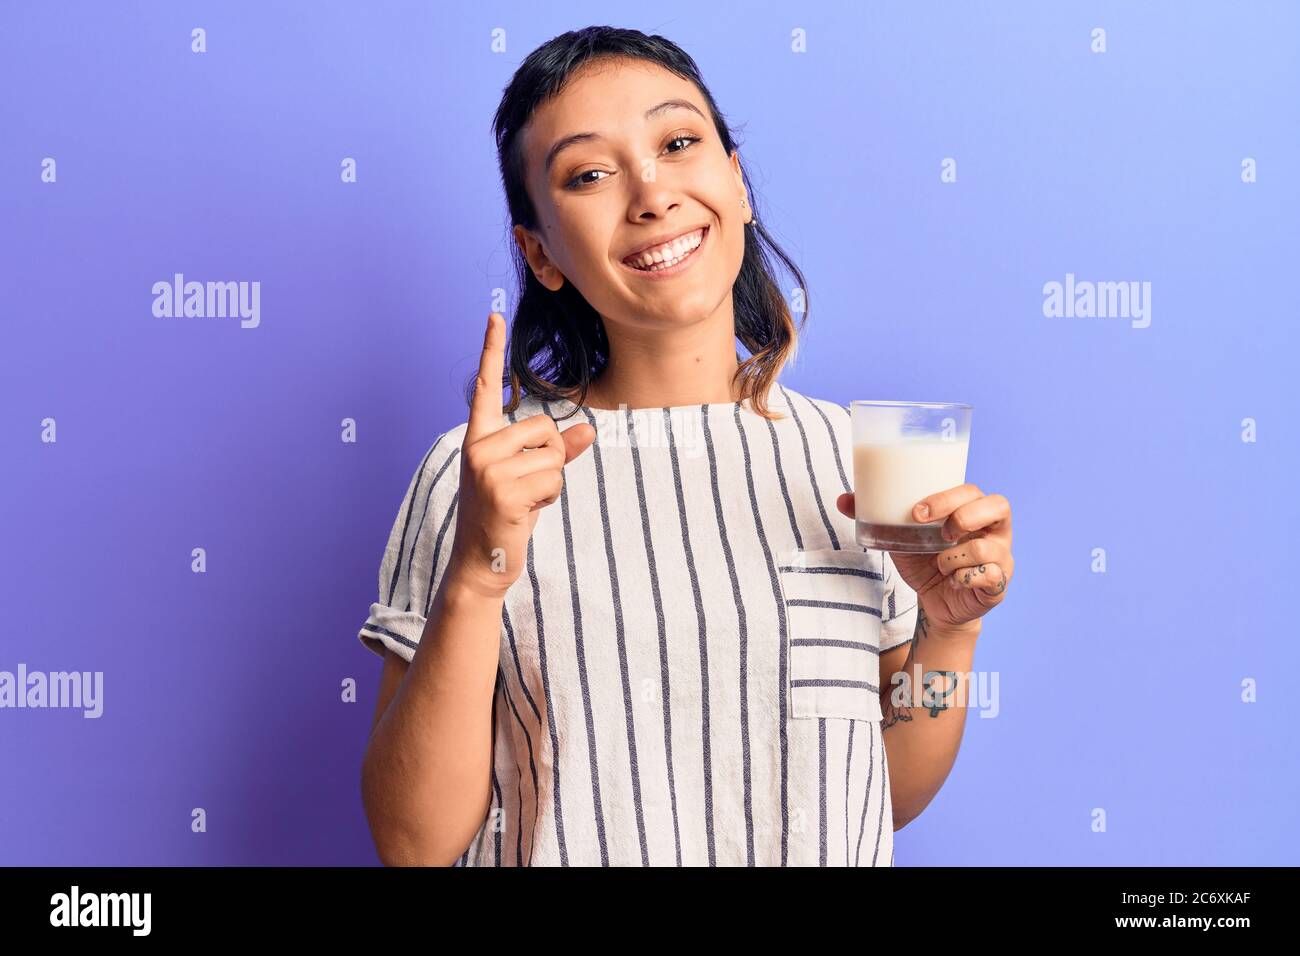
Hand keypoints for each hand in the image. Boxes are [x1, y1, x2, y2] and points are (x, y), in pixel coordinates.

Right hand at [450, 313, 595, 598]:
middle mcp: (477, 447)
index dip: (491, 351)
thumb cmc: (505, 516)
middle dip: (552, 458)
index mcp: (478, 438)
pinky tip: (526, 512)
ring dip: (551, 482)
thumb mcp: (528, 478)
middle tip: (527, 487)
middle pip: (545, 427)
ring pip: (554, 455)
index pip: (486, 388)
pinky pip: (554, 479)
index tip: (494, 316)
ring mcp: (487, 468)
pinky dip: (550, 497)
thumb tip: (591, 428)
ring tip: (524, 501)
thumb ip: (556, 450)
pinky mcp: (502, 490)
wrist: (480, 562)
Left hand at [836, 484, 1012, 634]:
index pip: (973, 490)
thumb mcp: (899, 539)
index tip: (916, 512)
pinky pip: (991, 576)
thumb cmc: (923, 562)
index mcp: (973, 510)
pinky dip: (966, 579)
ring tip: (940, 565)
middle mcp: (995, 529)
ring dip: (955, 557)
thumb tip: (843, 499)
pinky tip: (954, 582)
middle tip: (936, 535)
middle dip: (962, 518)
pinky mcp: (1000, 583)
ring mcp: (1002, 556)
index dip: (948, 497)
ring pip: (989, 547)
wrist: (935, 603)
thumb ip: (876, 517)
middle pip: (998, 506)